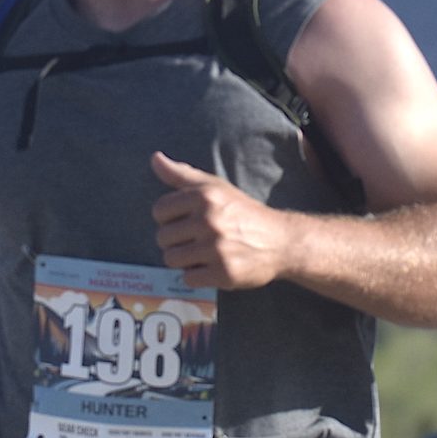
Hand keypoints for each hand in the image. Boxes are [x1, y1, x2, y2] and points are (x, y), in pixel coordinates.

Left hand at [150, 153, 288, 288]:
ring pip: (172, 259)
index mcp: (205, 196)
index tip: (187, 221)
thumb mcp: (215, 187)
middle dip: (177, 241)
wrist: (281, 241)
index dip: (170, 218)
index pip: (159, 210)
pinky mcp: (223, 272)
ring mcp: (216, 248)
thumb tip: (155, 159)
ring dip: (185, 260)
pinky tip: (213, 267)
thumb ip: (182, 174)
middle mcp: (209, 220)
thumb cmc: (242, 212)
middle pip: (162, 237)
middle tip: (198, 239)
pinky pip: (188, 279)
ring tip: (204, 254)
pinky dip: (198, 276)